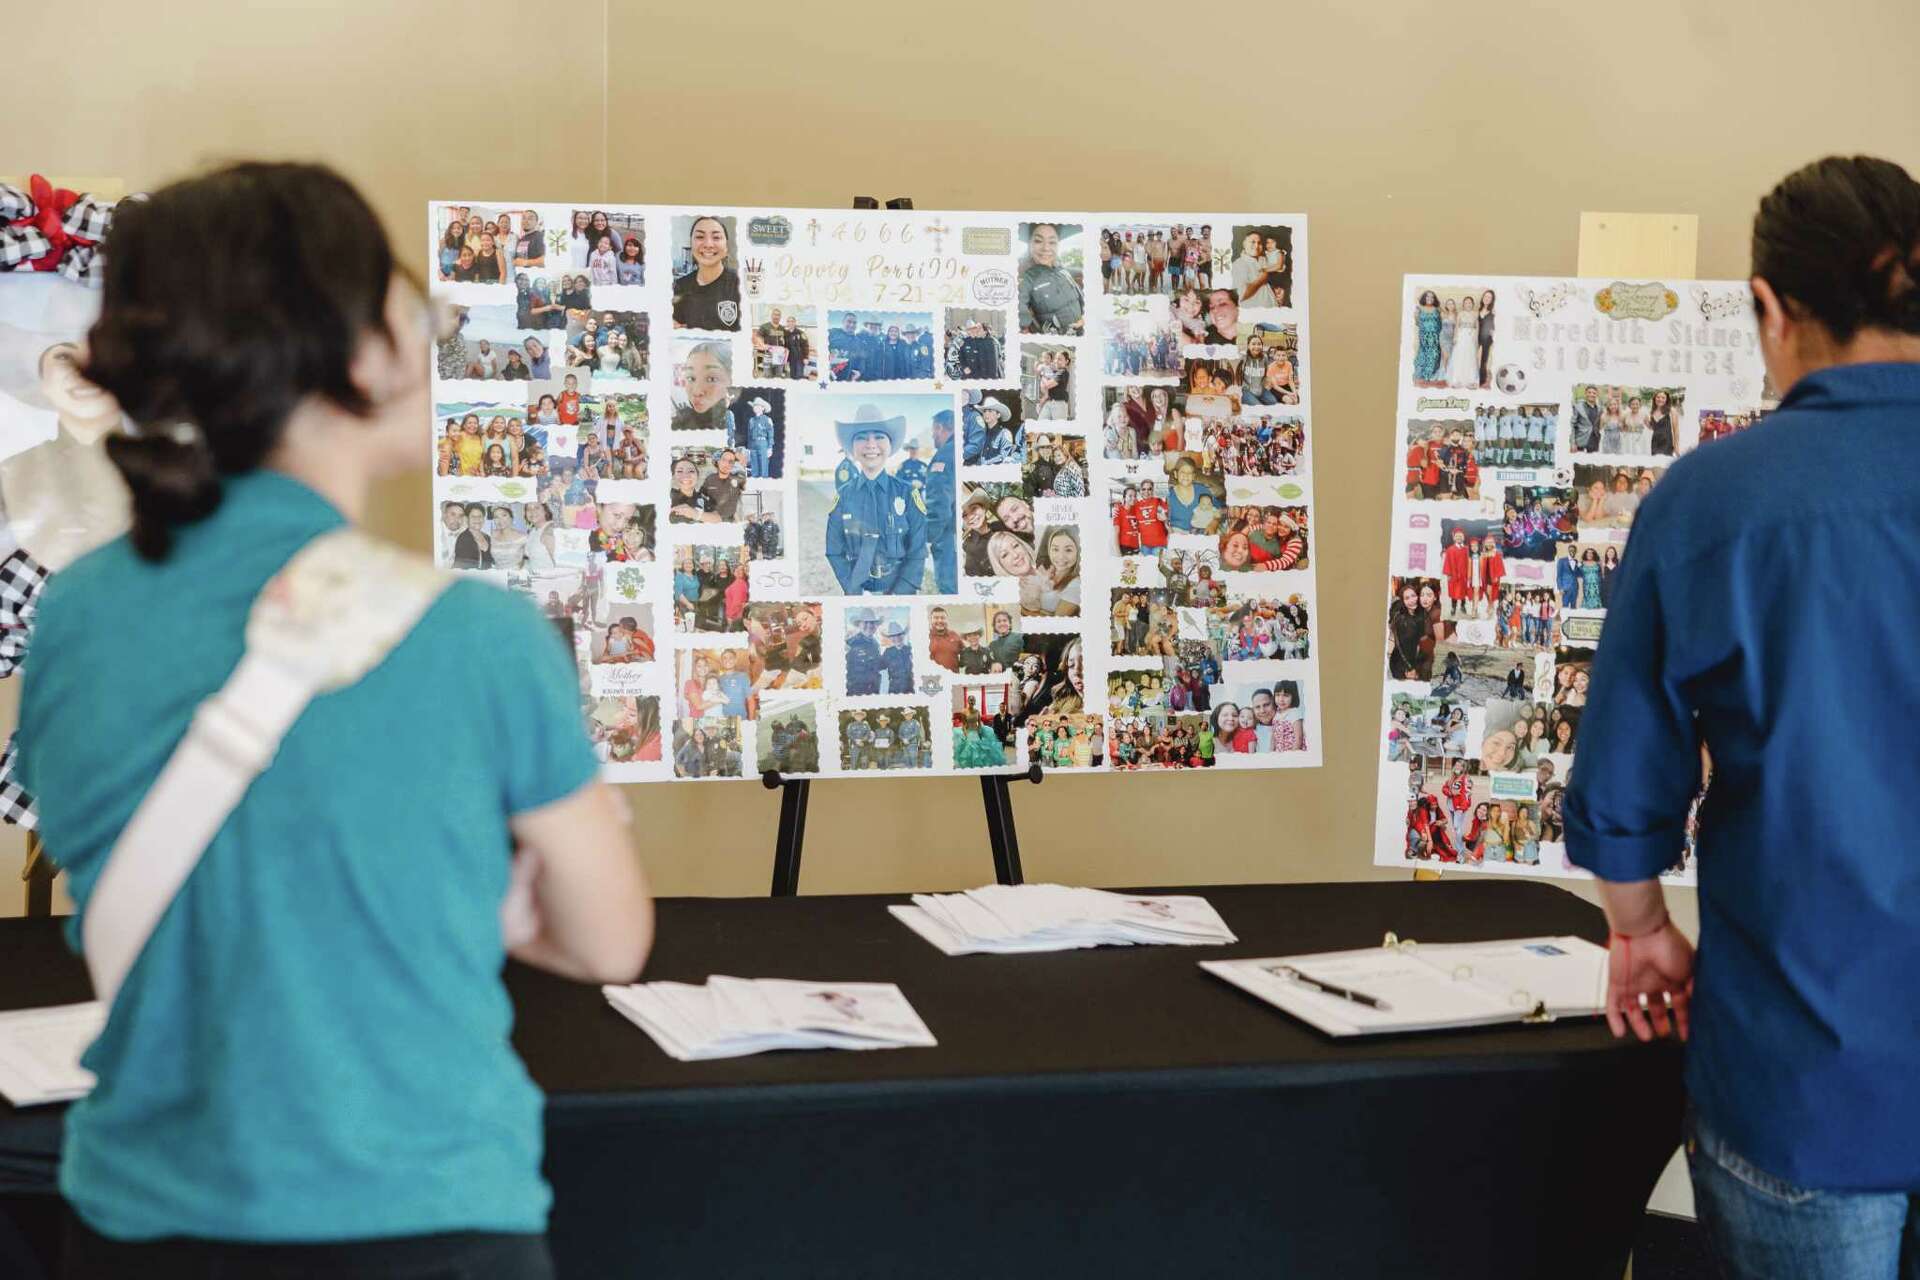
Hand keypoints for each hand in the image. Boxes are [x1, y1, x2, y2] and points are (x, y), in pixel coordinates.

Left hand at [1605, 918, 1694, 1041]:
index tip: (1687, 1033)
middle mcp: (1653, 981)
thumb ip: (1696, 988)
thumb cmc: (1667, 943)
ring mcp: (1635, 982)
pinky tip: (1620, 1032)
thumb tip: (1701, 1005)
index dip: (1684, 1019)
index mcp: (1672, 977)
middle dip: (1661, 1021)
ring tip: (1647, 1036)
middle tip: (1664, 1034)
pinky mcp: (1618, 983)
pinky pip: (1613, 1004)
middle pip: (1655, 1007)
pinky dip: (1615, 1019)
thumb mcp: (1691, 968)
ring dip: (1639, 1024)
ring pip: (1634, 1008)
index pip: (1679, 1004)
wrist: (1642, 930)